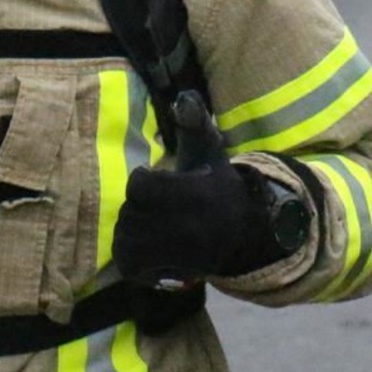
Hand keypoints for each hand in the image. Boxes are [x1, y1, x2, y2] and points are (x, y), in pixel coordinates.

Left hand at [113, 93, 277, 283]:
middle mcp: (183, 226)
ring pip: (126, 240)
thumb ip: (195, 123)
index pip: (139, 186)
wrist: (246, 232)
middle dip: (137, 208)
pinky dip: (131, 259)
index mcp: (192, 194)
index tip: (155, 182)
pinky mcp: (169, 273)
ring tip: (147, 225)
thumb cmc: (220, 187)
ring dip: (130, 231)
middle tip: (153, 207)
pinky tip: (144, 249)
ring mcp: (175, 253)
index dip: (143, 182)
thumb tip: (183, 97)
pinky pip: (130, 267)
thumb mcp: (210, 151)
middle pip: (130, 214)